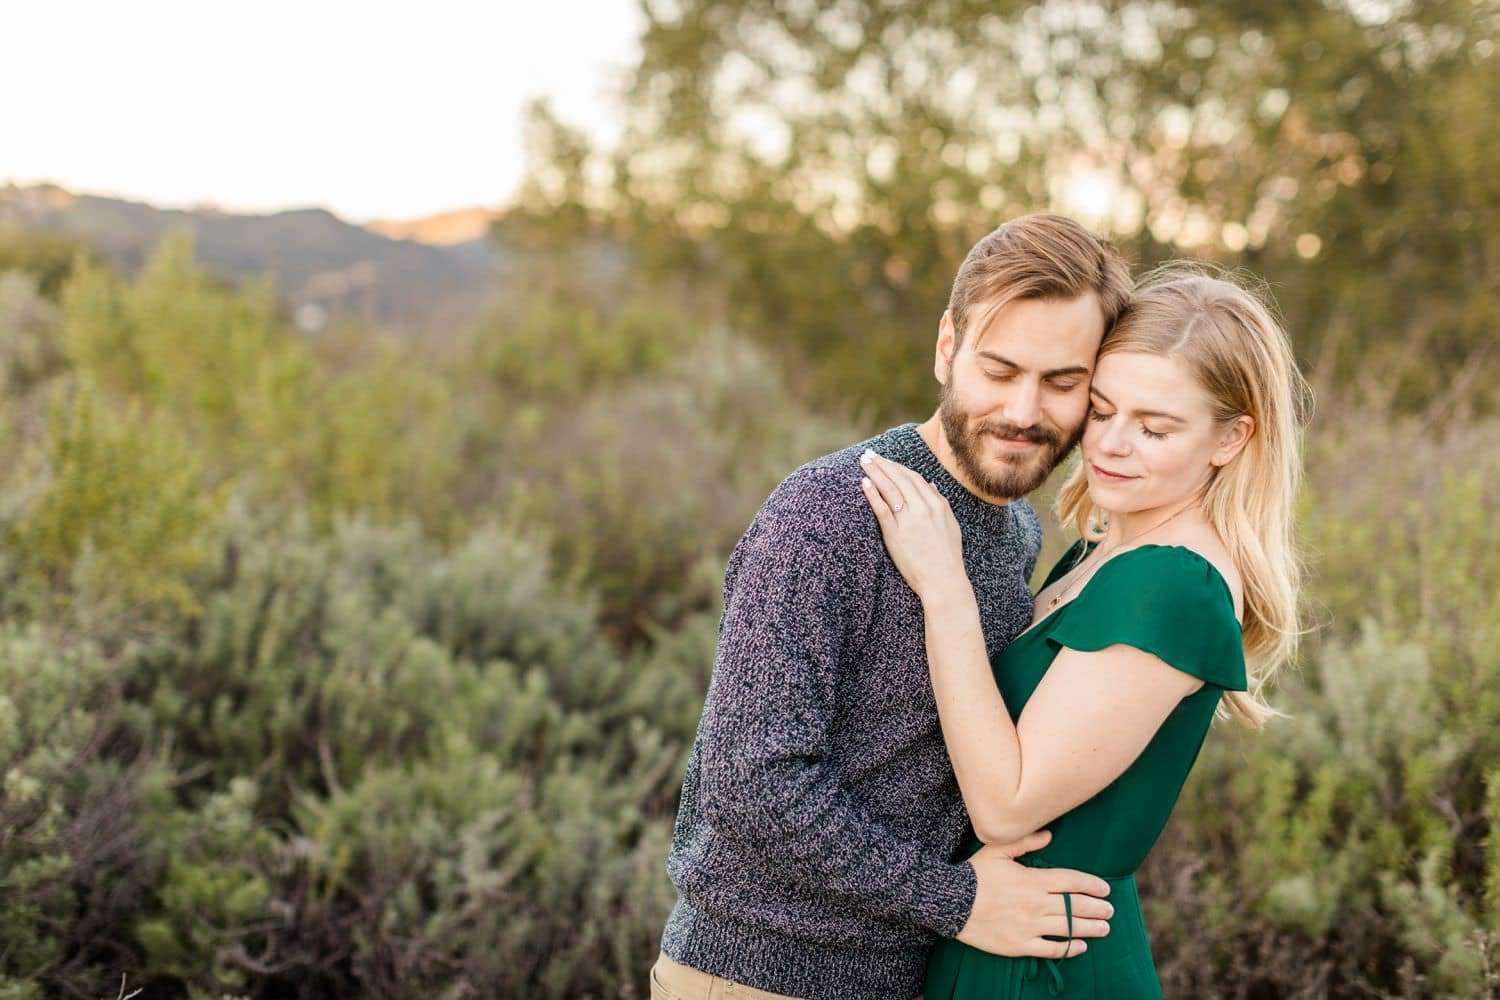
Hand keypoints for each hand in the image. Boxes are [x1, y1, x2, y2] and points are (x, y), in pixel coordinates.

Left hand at [858, 450, 966, 601]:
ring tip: (864, 461)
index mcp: (937, 505)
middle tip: (869, 454)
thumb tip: (931, 484)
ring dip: (875, 472)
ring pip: (890, 488)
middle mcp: (923, 508)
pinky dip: (872, 494)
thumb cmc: (947, 556)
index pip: (914, 478)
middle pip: (900, 478)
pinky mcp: (896, 533)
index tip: (886, 460)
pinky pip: (882, 509)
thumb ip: (940, 503)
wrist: (944, 581)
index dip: (898, 467)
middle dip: (883, 464)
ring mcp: (909, 520)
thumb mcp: (951, 525)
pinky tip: (864, 482)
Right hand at [956, 833, 1113, 958]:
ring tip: (1104, 928)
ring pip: (1069, 928)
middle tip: (1110, 911)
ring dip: (1091, 928)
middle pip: (1075, 906)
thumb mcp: (996, 850)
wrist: (949, 903)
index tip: (1105, 890)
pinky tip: (1080, 946)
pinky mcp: (1020, 945)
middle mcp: (1035, 904)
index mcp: (1032, 880)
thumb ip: (1024, 841)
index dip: (1092, 885)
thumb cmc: (974, 875)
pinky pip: (1052, 949)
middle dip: (1097, 908)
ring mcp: (1028, 926)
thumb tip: (1049, 836)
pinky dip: (1070, 948)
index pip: (1071, 882)